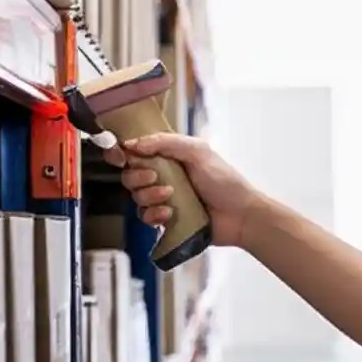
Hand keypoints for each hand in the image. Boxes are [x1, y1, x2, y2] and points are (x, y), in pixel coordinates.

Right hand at [103, 134, 259, 247]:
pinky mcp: (166, 219)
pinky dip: (153, 215)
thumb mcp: (198, 152)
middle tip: (155, 177)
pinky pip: (146, 217)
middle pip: (130, 175)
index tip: (121, 156)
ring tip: (169, 197)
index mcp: (170, 155)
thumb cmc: (224, 180)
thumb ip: (167, 142)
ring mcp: (164, 198)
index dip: (123, 153)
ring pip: (136, 197)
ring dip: (148, 196)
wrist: (240, 215)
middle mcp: (164, 175)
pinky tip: (169, 214)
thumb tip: (133, 143)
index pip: (137, 151)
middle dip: (137, 176)